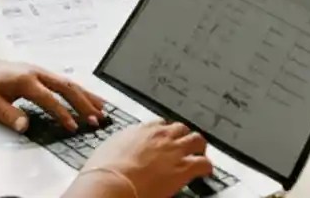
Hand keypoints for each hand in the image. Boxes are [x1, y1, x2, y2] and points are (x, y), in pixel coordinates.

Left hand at [0, 56, 104, 132]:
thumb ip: (7, 114)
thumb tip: (26, 126)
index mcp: (25, 80)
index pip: (49, 99)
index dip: (62, 113)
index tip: (73, 128)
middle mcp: (37, 73)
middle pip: (67, 87)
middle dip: (83, 104)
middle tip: (97, 120)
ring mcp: (41, 72)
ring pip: (70, 83)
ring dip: (87, 97)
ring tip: (103, 110)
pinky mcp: (41, 74)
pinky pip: (65, 82)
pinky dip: (80, 91)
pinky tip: (89, 99)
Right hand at [81, 121, 212, 197]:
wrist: (111, 184)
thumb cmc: (103, 173)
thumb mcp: (107, 151)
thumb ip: (119, 148)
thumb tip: (116, 154)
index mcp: (139, 130)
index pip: (159, 124)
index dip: (164, 133)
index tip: (164, 139)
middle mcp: (159, 135)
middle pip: (180, 128)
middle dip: (183, 136)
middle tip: (184, 146)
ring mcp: (173, 150)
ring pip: (196, 140)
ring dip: (198, 148)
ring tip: (199, 155)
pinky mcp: (183, 167)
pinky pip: (204, 163)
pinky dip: (207, 167)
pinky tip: (206, 172)